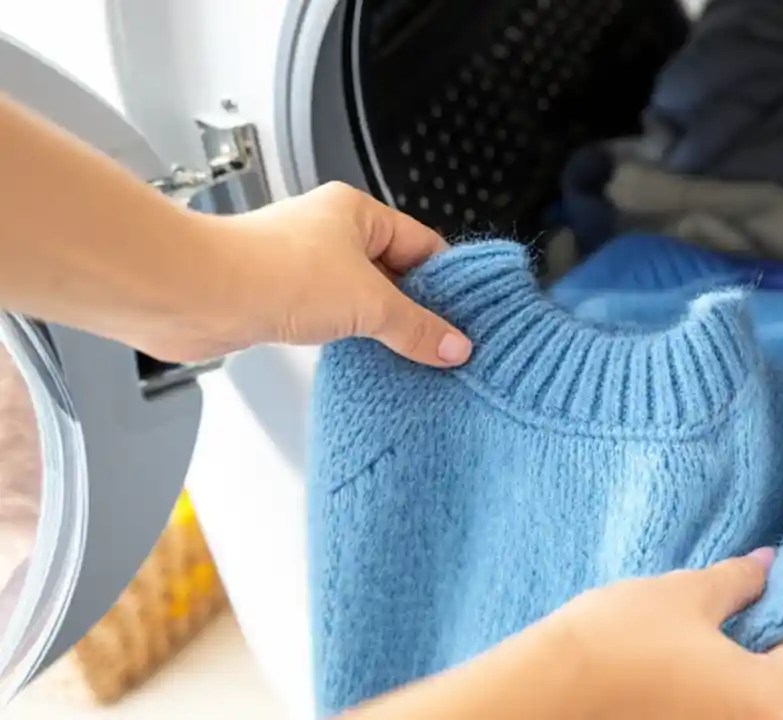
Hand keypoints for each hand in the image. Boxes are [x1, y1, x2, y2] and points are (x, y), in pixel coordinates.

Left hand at [166, 182, 471, 366]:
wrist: (195, 294)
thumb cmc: (269, 272)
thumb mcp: (367, 302)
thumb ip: (415, 327)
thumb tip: (453, 345)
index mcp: (357, 212)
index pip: (423, 245)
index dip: (446, 284)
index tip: (465, 320)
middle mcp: (330, 233)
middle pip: (393, 273)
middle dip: (414, 310)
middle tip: (441, 345)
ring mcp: (304, 266)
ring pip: (360, 298)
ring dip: (378, 327)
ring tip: (405, 357)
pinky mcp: (280, 298)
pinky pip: (330, 318)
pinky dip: (348, 338)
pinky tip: (360, 359)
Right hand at [344, 549, 782, 719]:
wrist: (539, 699)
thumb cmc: (614, 640)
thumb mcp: (683, 595)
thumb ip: (738, 582)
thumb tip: (771, 564)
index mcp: (767, 699)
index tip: (771, 594)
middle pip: (780, 688)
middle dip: (759, 650)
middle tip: (728, 614)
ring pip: (742, 708)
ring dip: (727, 680)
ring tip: (689, 645)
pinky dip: (699, 703)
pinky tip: (666, 678)